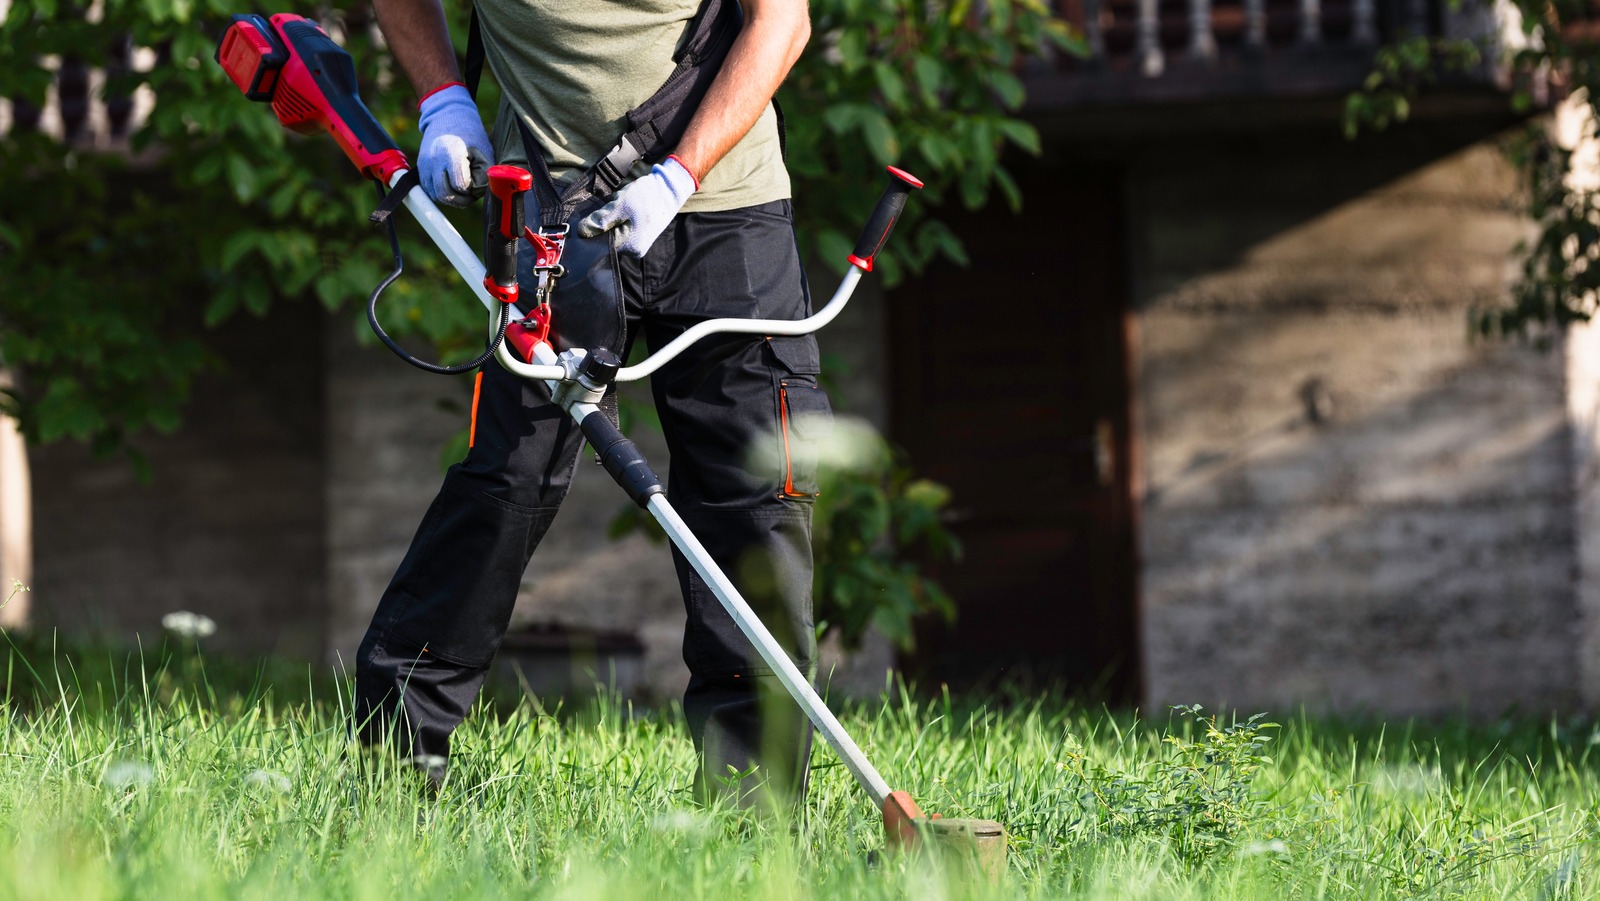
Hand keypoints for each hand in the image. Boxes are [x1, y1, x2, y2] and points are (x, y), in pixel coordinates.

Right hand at [416, 83, 491, 206]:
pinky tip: (452, 185)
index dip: (471, 190)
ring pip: (436, 196)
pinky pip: (430, 191)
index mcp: (450, 153)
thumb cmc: (470, 134)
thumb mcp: (484, 152)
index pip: (460, 186)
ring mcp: (424, 165)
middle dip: (461, 200)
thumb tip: (474, 193)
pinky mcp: (420, 169)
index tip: (476, 182)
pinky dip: (441, 193)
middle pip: (445, 195)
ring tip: (462, 188)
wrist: (446, 115)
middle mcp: (433, 160)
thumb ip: (483, 175)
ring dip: (451, 198)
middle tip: (471, 192)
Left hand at [577, 156, 698, 256]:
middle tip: (614, 206)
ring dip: (612, 220)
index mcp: (630, 247)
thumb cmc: (648, 197)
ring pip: (613, 233)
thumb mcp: (621, 205)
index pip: (600, 243)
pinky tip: (626, 209)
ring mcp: (638, 245)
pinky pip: (621, 231)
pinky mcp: (639, 238)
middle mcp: (634, 251)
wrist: (670, 190)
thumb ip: (601, 220)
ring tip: (623, 206)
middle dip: (605, 222)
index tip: (594, 215)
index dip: (592, 229)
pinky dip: (619, 220)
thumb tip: (582, 231)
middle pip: (606, 239)